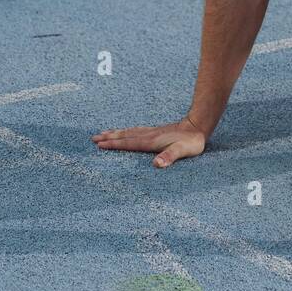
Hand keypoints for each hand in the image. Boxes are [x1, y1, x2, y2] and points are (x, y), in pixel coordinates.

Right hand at [91, 117, 206, 167]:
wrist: (198, 125)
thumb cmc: (192, 142)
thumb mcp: (182, 151)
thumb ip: (169, 156)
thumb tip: (157, 165)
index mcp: (151, 141)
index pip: (128, 143)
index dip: (114, 144)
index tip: (99, 145)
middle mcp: (148, 135)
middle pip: (124, 136)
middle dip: (109, 138)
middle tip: (93, 138)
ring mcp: (151, 132)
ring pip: (129, 132)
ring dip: (115, 133)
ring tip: (103, 133)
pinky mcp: (156, 131)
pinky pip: (135, 131)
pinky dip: (126, 131)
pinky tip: (125, 132)